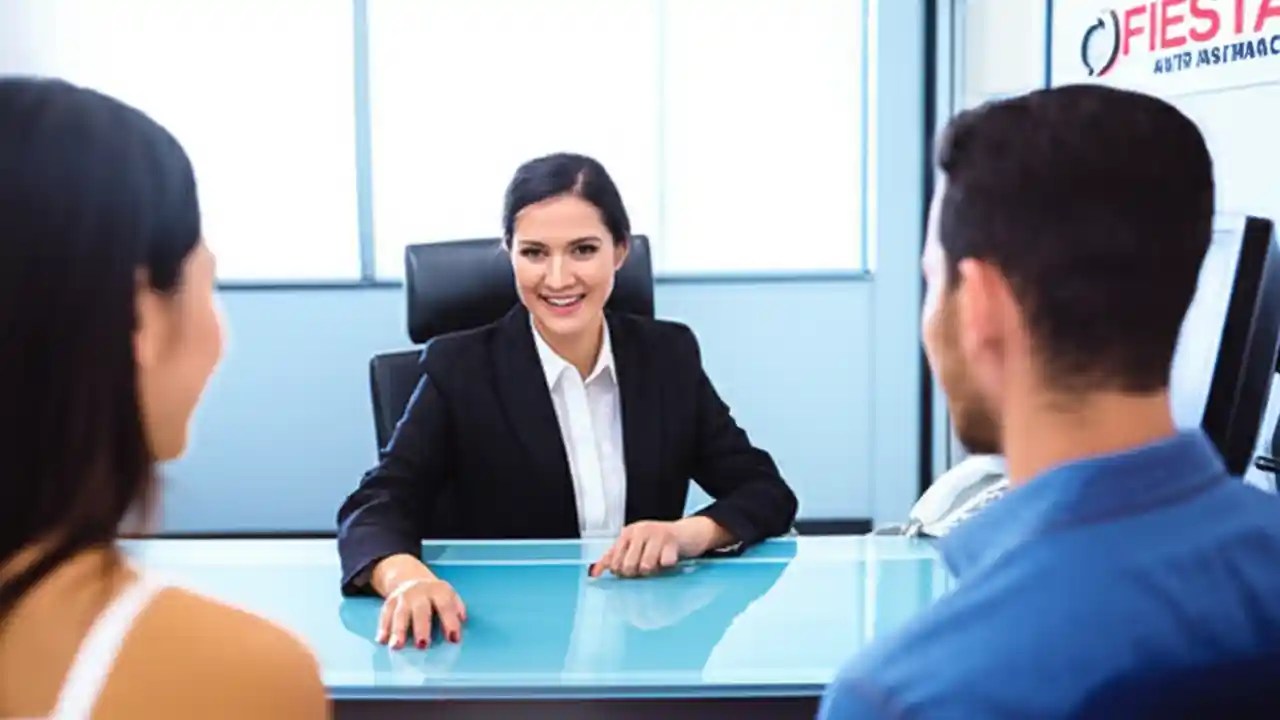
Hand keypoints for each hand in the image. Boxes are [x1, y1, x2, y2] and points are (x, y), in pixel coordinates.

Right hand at [376, 577, 466, 649]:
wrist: (412, 579)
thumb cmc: (436, 596)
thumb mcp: (450, 596)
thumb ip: (457, 608)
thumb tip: (462, 621)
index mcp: (438, 591)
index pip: (445, 606)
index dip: (450, 622)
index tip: (453, 639)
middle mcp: (419, 593)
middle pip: (420, 610)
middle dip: (421, 627)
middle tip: (422, 645)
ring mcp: (403, 597)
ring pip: (400, 613)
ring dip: (398, 630)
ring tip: (397, 646)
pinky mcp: (389, 602)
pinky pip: (385, 615)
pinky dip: (383, 628)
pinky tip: (382, 640)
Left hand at [589, 518, 717, 577]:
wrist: (688, 533)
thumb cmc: (658, 542)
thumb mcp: (634, 546)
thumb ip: (614, 558)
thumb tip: (593, 573)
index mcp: (628, 533)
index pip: (614, 560)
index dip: (621, 572)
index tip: (631, 572)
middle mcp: (640, 531)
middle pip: (628, 565)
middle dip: (636, 573)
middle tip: (646, 569)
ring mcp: (656, 534)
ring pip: (646, 566)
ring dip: (654, 571)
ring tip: (658, 564)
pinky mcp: (672, 540)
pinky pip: (665, 563)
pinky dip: (668, 566)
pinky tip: (670, 559)